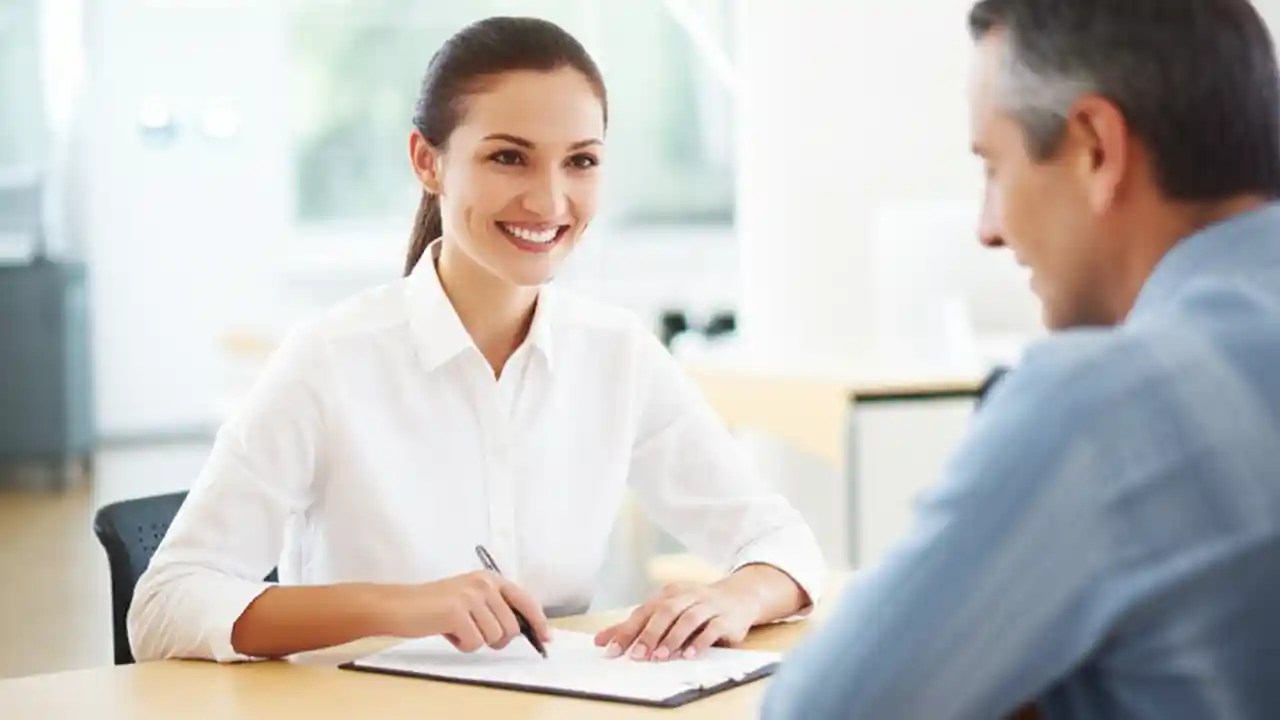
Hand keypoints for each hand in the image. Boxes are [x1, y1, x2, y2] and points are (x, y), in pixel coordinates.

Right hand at [390, 571, 550, 652]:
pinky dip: (461, 645)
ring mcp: (471, 596)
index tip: (546, 637)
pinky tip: (448, 631)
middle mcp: (484, 583)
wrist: (401, 605)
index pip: (525, 601)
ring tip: (457, 628)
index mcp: (490, 578)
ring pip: (494, 637)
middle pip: (511, 627)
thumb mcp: (470, 599)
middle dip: (497, 639)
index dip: (538, 621)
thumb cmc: (435, 607)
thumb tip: (523, 629)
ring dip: (475, 641)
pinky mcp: (457, 612)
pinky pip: (474, 643)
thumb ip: (495, 607)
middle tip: (473, 633)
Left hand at [593, 582, 760, 661]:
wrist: (740, 595)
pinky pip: (713, 629)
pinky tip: (689, 654)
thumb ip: (636, 626)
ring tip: (660, 657)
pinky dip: (700, 641)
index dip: (627, 630)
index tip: (611, 649)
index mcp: (669, 594)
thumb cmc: (696, 606)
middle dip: (649, 634)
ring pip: (688, 619)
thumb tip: (601, 640)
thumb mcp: (666, 611)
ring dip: (673, 638)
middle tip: (636, 655)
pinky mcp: (727, 619)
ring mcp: (709, 606)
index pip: (644, 611)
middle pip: (665, 612)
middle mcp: (688, 596)